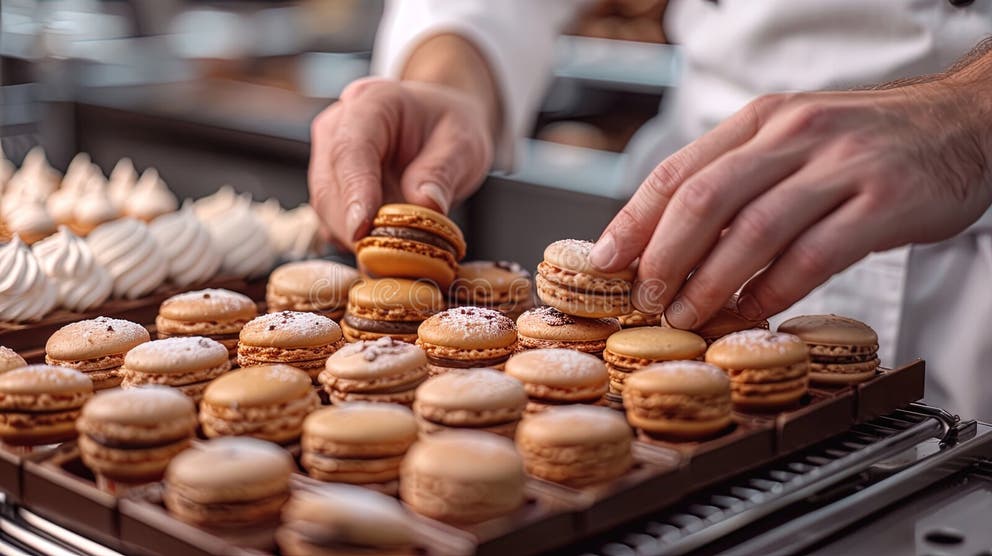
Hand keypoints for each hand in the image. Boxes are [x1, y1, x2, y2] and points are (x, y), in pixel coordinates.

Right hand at [309, 77, 494, 248]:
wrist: (440, 127)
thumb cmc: (448, 128)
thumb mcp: (462, 144)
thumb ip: (442, 172)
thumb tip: (425, 205)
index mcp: (372, 103)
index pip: (351, 149)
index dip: (355, 192)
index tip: (363, 228)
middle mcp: (339, 126)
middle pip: (330, 183)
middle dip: (352, 225)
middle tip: (384, 259)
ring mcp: (329, 157)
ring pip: (326, 206)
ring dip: (353, 236)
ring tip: (390, 256)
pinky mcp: (331, 187)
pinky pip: (331, 219)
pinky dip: (353, 239)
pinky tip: (379, 250)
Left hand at [590, 77, 991, 328]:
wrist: (964, 122)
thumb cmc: (864, 144)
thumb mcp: (793, 141)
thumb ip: (736, 180)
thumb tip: (666, 239)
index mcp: (762, 121)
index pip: (678, 171)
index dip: (633, 221)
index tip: (604, 261)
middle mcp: (794, 136)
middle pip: (705, 199)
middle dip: (662, 256)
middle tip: (643, 299)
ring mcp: (840, 168)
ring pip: (753, 230)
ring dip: (709, 281)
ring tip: (684, 315)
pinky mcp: (883, 203)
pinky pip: (813, 257)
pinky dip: (772, 291)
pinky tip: (750, 313)